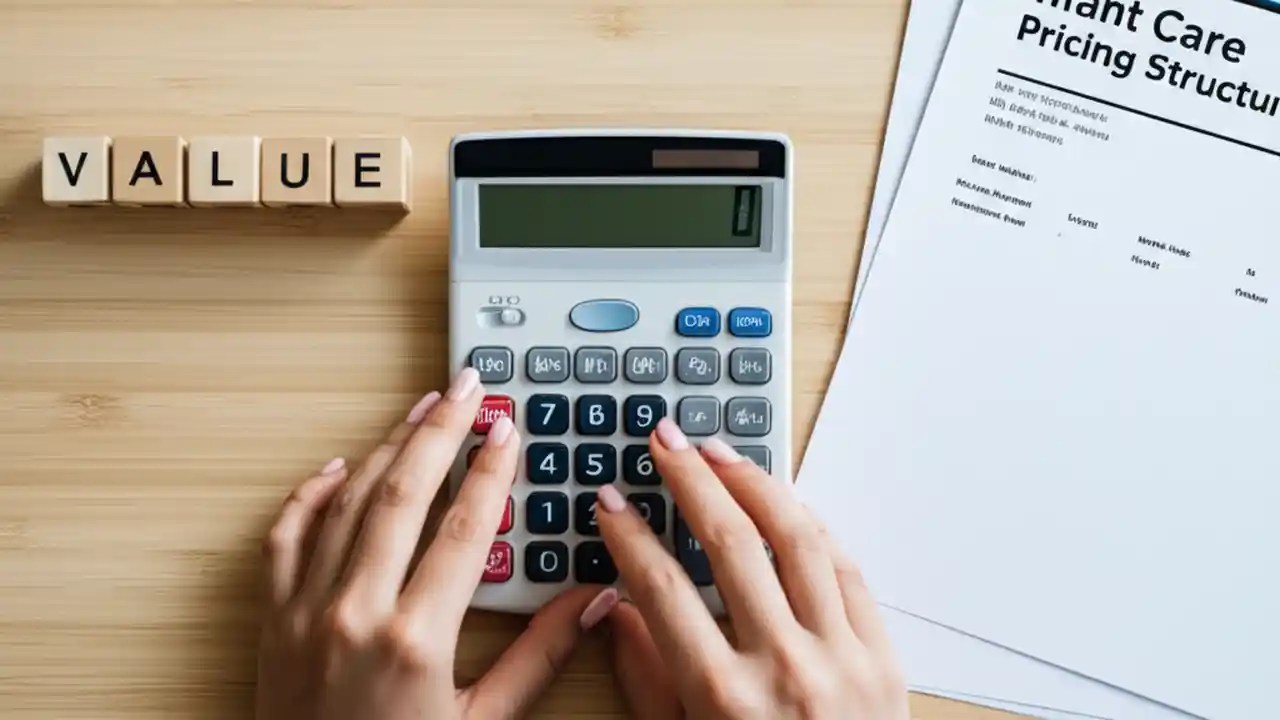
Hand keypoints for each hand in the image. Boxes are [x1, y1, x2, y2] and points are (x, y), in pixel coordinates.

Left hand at [256, 368, 618, 719]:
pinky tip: (339, 467)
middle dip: (440, 431)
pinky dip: (311, 495)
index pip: (465, 528)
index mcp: (416, 638)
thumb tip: (592, 602)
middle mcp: (355, 613)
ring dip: (386, 448)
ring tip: (418, 409)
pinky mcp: (273, 621)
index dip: (491, 471)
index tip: (508, 430)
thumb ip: (537, 659)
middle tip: (467, 387)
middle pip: (404, 494)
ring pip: (347, 503)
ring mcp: (306, 611)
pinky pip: (285, 537)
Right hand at [598, 418, 908, 719]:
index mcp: (723, 698)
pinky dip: (813, 527)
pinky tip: (783, 503)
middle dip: (689, 480)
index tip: (612, 504)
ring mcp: (841, 658)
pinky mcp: (883, 656)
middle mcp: (784, 668)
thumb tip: (618, 607)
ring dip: (754, 483)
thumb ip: (646, 679)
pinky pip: (847, 569)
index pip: (662, 588)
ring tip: (720, 452)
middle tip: (664, 442)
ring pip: (797, 539)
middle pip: (729, 543)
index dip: (629, 535)